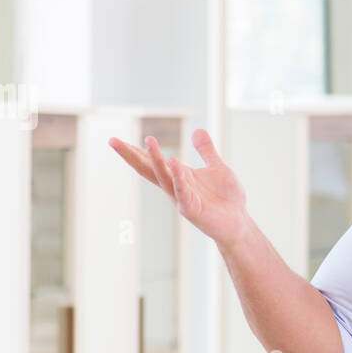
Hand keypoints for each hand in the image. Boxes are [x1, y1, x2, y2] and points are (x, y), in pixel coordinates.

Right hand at [108, 129, 248, 245]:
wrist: (239, 221)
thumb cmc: (227, 198)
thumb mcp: (217, 168)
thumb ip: (206, 150)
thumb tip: (197, 131)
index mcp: (179, 176)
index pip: (152, 162)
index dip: (135, 151)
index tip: (116, 140)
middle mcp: (176, 187)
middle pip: (148, 169)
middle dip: (131, 155)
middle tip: (112, 141)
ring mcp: (182, 199)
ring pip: (164, 177)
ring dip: (156, 159)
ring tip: (149, 140)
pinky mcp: (192, 209)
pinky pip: (183, 191)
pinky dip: (178, 176)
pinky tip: (173, 161)